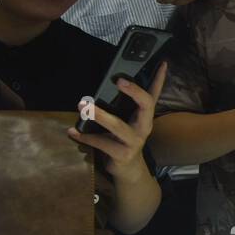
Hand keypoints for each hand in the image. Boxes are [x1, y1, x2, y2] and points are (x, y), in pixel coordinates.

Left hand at [68, 62, 166, 180]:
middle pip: (145, 105)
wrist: (128, 170)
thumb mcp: (126, 122)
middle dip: (134, 91)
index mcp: (145, 117)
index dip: (159, 79)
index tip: (161, 63)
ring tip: (82, 106)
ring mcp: (134, 141)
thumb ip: (121, 107)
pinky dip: (85, 137)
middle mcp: (143, 127)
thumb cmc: (124, 140)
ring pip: (118, 126)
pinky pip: (101, 143)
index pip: (154, 94)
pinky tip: (73, 131)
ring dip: (99, 115)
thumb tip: (106, 84)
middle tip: (119, 80)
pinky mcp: (122, 154)